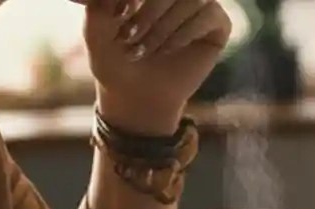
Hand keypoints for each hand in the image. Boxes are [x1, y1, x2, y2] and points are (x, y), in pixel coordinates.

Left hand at [80, 0, 231, 134]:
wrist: (137, 94)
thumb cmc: (114, 59)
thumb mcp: (95, 28)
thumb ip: (98, 2)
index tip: (119, 15)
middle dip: (148, 12)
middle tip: (129, 38)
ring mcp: (200, 4)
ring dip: (163, 26)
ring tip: (146, 49)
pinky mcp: (218, 24)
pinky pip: (209, 14)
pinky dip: (185, 33)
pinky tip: (168, 50)